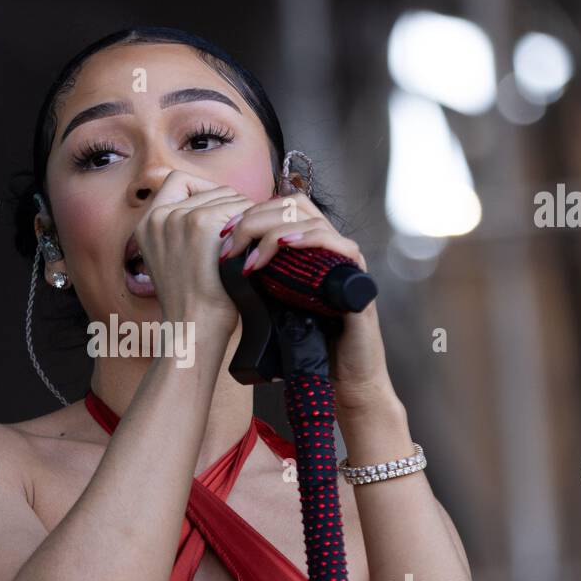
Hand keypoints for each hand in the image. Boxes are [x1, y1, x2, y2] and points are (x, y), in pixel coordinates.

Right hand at [134, 170, 254, 334]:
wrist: (195, 327)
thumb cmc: (193, 303)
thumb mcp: (173, 260)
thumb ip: (181, 231)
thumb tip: (219, 204)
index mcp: (145, 224)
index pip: (178, 181)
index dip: (203, 192)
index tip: (220, 215)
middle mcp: (157, 217)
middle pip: (208, 187)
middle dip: (229, 208)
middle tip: (240, 237)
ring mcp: (177, 218)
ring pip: (226, 194)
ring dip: (242, 217)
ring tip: (243, 246)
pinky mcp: (199, 223)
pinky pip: (238, 207)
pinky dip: (250, 225)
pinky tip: (248, 248)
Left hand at [217, 191, 399, 409]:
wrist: (341, 374)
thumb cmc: (307, 341)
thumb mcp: (272, 302)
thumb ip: (257, 277)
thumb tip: (220, 260)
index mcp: (308, 247)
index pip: (280, 208)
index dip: (250, 213)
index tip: (223, 233)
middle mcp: (329, 246)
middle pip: (293, 206)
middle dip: (256, 219)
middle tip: (231, 243)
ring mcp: (345, 259)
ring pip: (312, 220)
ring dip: (274, 232)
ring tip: (251, 257)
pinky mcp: (359, 277)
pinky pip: (341, 245)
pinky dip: (310, 239)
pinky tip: (287, 244)